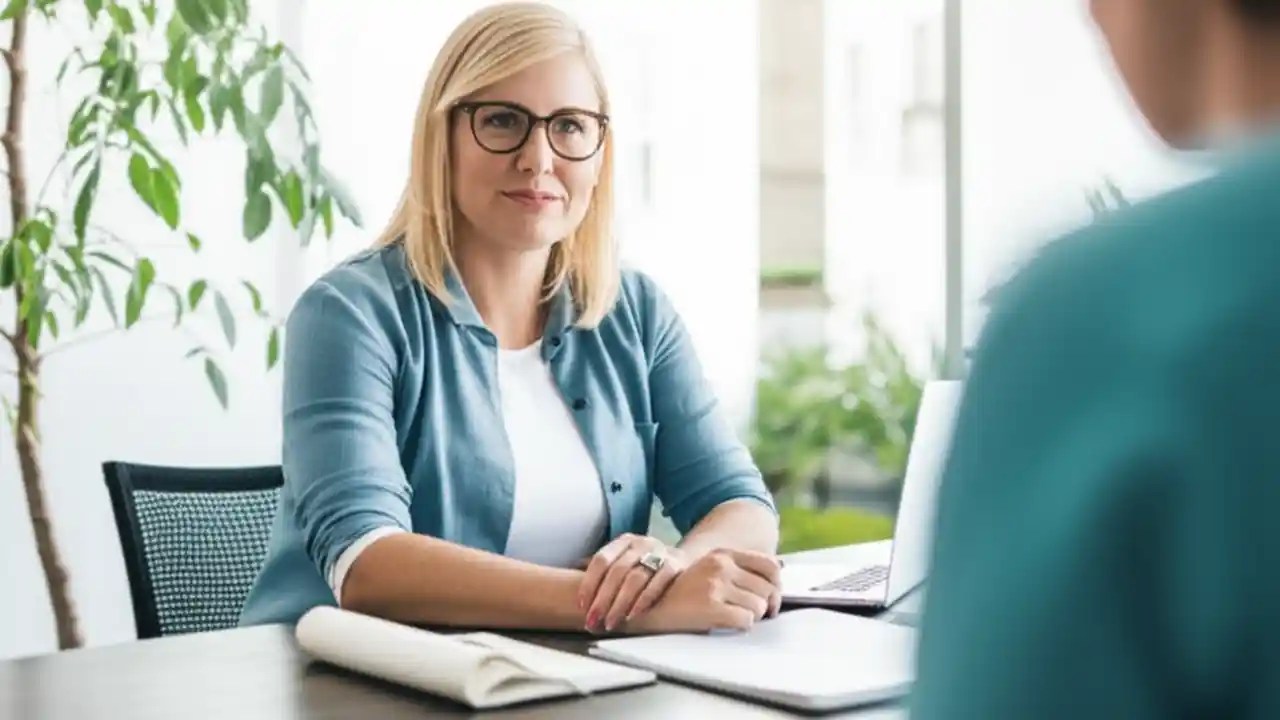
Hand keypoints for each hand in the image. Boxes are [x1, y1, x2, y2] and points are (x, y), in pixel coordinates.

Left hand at [578, 533, 689, 632]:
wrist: (687, 560)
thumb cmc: (647, 566)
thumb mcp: (625, 561)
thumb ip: (603, 569)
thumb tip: (569, 575)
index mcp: (624, 541)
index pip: (601, 560)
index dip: (589, 583)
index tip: (581, 605)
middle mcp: (641, 543)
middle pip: (616, 572)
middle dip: (602, 599)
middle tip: (592, 621)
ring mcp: (660, 552)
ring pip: (635, 578)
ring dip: (620, 603)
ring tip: (610, 623)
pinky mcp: (676, 564)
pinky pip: (658, 582)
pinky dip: (644, 600)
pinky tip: (633, 615)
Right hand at [620, 548, 782, 634]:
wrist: (646, 605)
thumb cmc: (680, 593)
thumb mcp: (708, 570)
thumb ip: (737, 571)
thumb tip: (776, 582)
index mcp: (723, 554)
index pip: (771, 566)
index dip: (776, 587)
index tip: (769, 601)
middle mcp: (721, 565)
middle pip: (768, 590)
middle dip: (765, 607)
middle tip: (752, 615)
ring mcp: (715, 584)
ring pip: (758, 607)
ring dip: (750, 617)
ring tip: (731, 618)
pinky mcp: (710, 606)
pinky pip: (746, 621)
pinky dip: (739, 626)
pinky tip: (724, 623)